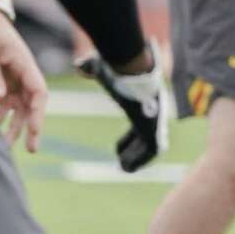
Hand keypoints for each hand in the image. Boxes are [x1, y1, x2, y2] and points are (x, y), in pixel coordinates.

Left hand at [0, 8, 47, 152]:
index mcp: (25, 63)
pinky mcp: (3, 84)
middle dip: (31, 127)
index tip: (34, 130)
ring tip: (4, 146)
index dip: (38, 112)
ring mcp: (13, 80)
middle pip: (32, 105)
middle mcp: (23, 75)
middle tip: (31, 149)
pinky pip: (5, 105)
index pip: (39, 91)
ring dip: (14, 126)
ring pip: (19, 108)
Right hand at [76, 40, 168, 172]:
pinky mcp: (154, 128)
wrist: (133, 69)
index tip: (119, 149)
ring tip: (123, 166)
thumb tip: (78, 66)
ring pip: (149, 147)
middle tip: (122, 161)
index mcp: (145, 100)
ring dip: (137, 158)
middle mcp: (154, 112)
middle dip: (134, 149)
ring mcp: (156, 121)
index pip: (142, 125)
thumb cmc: (118, 67)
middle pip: (146, 137)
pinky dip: (140, 160)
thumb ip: (92, 70)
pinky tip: (126, 167)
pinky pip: (151, 151)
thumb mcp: (104, 70)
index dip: (131, 138)